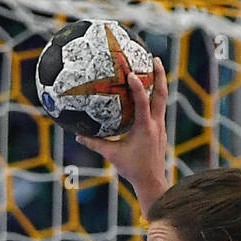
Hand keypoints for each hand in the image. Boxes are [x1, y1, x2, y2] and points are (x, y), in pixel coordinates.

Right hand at [75, 62, 169, 212]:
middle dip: (160, 75)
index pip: (142, 102)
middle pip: (161, 94)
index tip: (132, 72)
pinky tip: (149, 89)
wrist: (152, 182)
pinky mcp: (160, 130)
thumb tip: (77, 134)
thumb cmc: (132, 169)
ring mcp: (160, 126)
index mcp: (145, 127)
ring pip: (163, 100)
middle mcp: (156, 124)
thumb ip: (95, 143)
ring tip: (155, 67)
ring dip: (160, 82)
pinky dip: (156, 96)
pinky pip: (160, 108)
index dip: (138, 86)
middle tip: (155, 58)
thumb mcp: (112, 155)